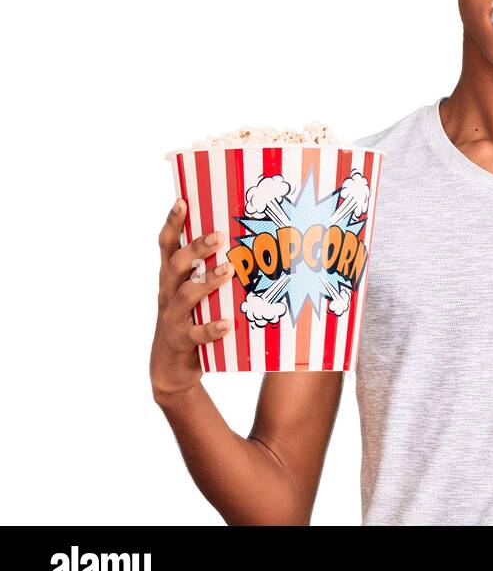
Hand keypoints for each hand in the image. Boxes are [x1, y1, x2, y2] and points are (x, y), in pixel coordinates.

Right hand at [151, 199, 234, 400]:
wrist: (171, 369)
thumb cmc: (191, 321)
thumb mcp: (195, 294)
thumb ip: (208, 272)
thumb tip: (246, 246)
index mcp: (171, 278)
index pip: (167, 245)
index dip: (173, 223)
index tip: (182, 201)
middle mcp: (168, 293)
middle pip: (177, 264)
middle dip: (197, 248)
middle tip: (219, 235)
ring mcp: (172, 317)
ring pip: (186, 295)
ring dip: (208, 281)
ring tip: (228, 270)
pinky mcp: (180, 340)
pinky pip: (196, 333)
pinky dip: (211, 328)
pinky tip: (226, 324)